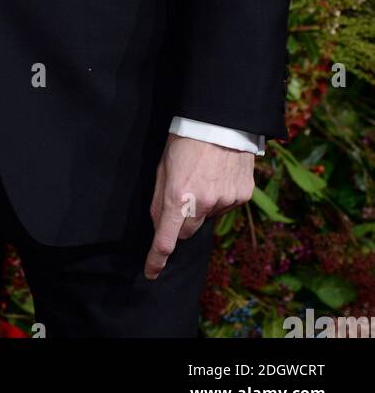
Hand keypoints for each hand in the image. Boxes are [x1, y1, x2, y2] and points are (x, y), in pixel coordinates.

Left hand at [145, 134, 254, 278]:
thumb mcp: (163, 167)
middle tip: (180, 197)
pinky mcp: (242, 196)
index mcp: (179, 196)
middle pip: (187, 231)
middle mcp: (204, 203)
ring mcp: (226, 201)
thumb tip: (160, 225)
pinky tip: (219, 175)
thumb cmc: (186, 140)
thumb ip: (160, 199)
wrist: (221, 121)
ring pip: (208, 216)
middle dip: (180, 222)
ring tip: (203, 175)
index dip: (156, 258)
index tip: (151, 272)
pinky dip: (220, 196)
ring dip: (203, 205)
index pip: (166, 238)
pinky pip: (226, 206)